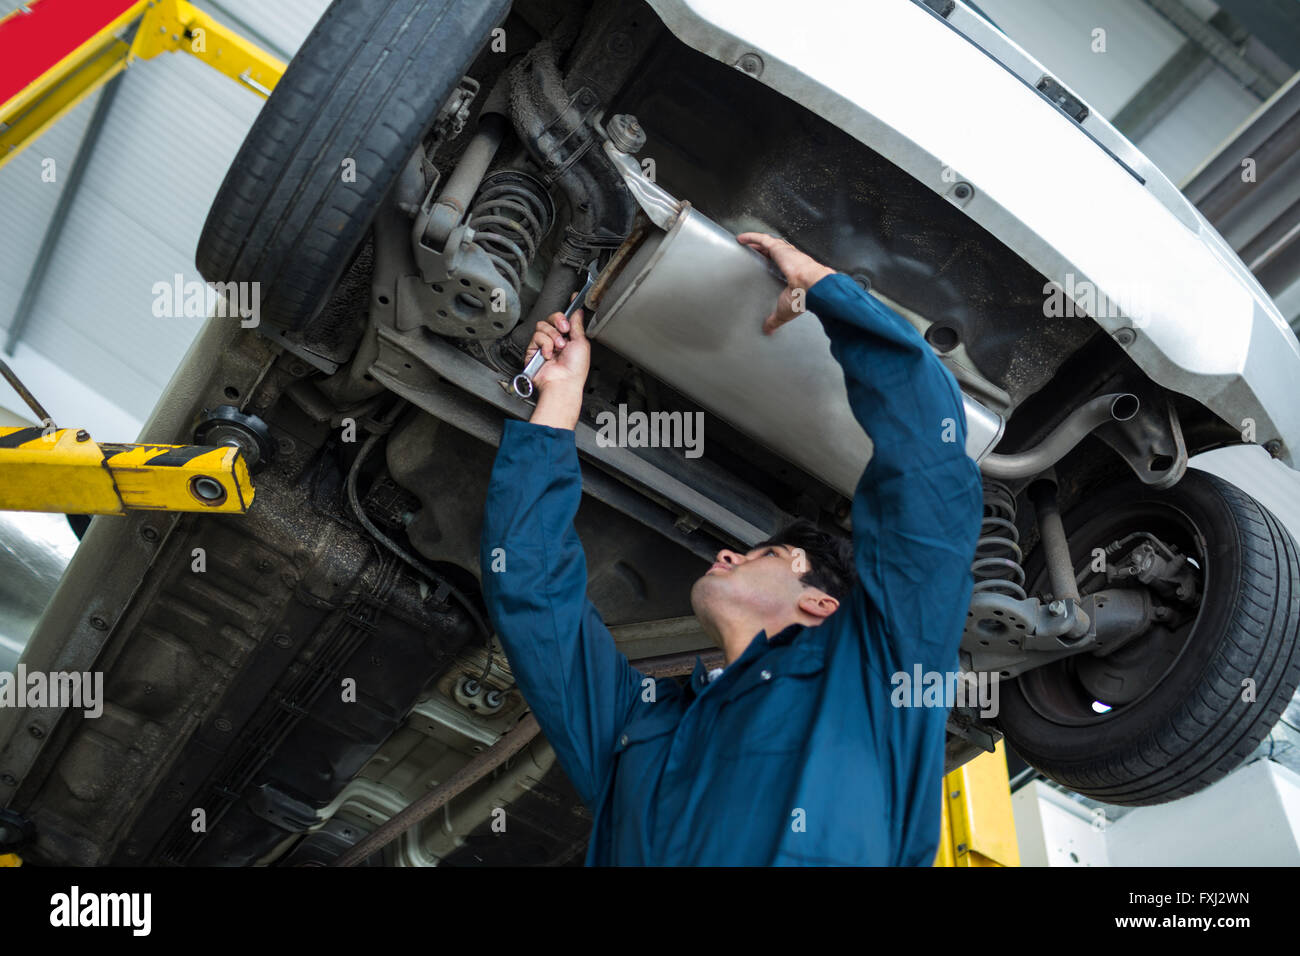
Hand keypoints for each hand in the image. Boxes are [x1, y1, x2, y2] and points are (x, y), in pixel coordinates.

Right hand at [526, 299, 588, 430]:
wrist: (562, 382)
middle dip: (559, 322)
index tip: (574, 296)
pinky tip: (548, 354)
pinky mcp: (533, 349)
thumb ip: (577, 324)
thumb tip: (577, 311)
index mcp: (570, 338)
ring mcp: (545, 344)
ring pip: (543, 325)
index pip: (566, 318)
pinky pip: (536, 336)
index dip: (568, 307)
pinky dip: (544, 344)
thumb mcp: (581, 342)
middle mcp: (557, 340)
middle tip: (564, 332)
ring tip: (557, 348)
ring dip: (552, 336)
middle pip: (552, 317)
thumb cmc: (574, 369)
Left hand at [736, 232, 834, 334]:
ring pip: (768, 243)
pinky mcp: (778, 248)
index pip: (782, 265)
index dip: (772, 263)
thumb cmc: (804, 296)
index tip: (765, 265)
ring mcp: (785, 253)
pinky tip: (740, 239)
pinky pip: (762, 239)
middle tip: (752, 253)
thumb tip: (769, 330)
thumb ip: (774, 319)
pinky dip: (751, 237)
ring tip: (745, 243)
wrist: (812, 286)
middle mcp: (791, 261)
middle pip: (774, 252)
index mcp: (794, 274)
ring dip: (757, 243)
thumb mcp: (784, 310)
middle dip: (763, 251)